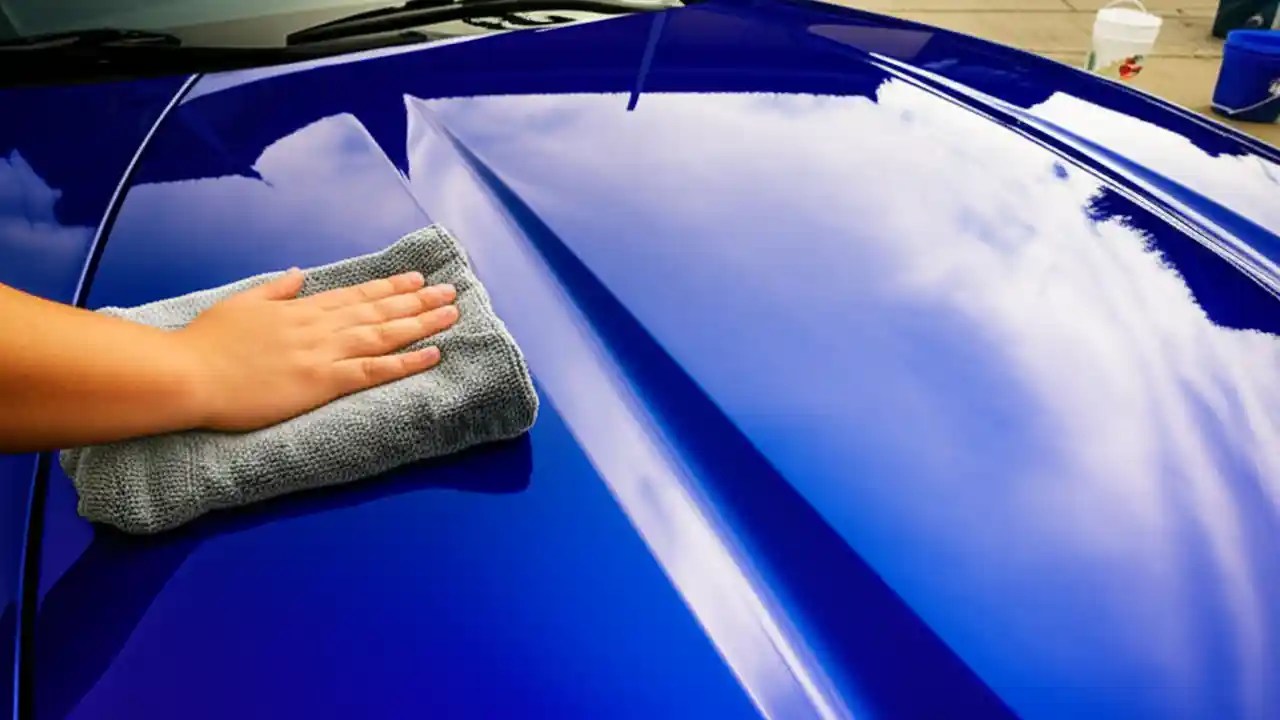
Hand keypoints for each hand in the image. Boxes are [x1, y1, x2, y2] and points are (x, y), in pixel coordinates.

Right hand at [177, 269, 458, 431]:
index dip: (390, 287)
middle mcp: (319, 325)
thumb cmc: (206, 343)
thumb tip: (298, 275)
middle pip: (379, 310)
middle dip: (418, 300)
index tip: (417, 279)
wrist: (188, 374)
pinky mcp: (322, 382)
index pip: (356, 295)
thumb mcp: (241, 303)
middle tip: (451, 292)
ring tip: (452, 314)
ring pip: (385, 334)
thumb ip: (274, 290)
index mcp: (301, 308)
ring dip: (422, 323)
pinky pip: (374, 370)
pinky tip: (432, 353)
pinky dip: (406, 361)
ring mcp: (323, 352)